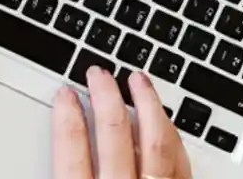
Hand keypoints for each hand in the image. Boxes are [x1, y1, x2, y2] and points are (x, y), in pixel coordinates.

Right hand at [53, 67, 193, 178]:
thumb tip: (62, 148)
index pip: (73, 154)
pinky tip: (166, 119)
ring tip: (138, 79)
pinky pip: (180, 161)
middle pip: (114, 134)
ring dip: (146, 103)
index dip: (67, 119)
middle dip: (105, 97)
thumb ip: (70, 173)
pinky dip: (172, 135)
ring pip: (155, 141)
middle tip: (98, 74)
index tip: (66, 94)